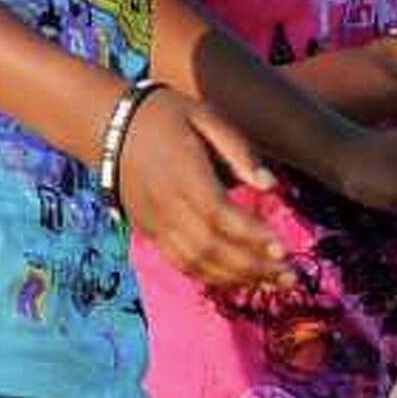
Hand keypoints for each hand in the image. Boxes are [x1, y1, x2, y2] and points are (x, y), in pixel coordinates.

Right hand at [115, 86, 291, 291]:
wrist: (107, 127)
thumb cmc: (163, 115)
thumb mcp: (204, 115)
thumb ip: (237, 149)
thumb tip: (269, 185)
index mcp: (183, 174)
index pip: (221, 216)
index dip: (252, 237)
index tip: (283, 249)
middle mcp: (167, 206)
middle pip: (211, 248)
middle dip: (252, 267)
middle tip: (289, 276)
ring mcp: (156, 224)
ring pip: (196, 263)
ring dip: (236, 278)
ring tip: (271, 282)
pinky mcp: (149, 233)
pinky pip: (181, 264)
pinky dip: (211, 277)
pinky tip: (237, 279)